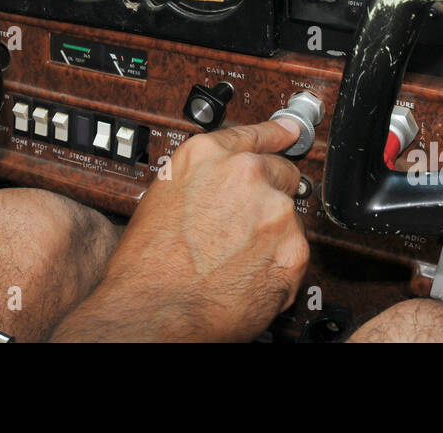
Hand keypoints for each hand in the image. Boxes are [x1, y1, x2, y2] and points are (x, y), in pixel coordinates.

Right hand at [53, 120, 307, 341]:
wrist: (154, 311)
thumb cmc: (147, 265)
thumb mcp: (162, 197)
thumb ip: (202, 179)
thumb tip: (220, 186)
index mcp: (207, 155)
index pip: (254, 134)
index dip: (276, 134)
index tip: (290, 131)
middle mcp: (245, 174)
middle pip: (282, 174)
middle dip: (269, 198)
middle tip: (243, 228)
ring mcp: (274, 210)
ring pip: (288, 218)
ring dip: (272, 236)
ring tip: (235, 262)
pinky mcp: (293, 249)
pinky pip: (295, 254)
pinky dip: (279, 268)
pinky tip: (247, 278)